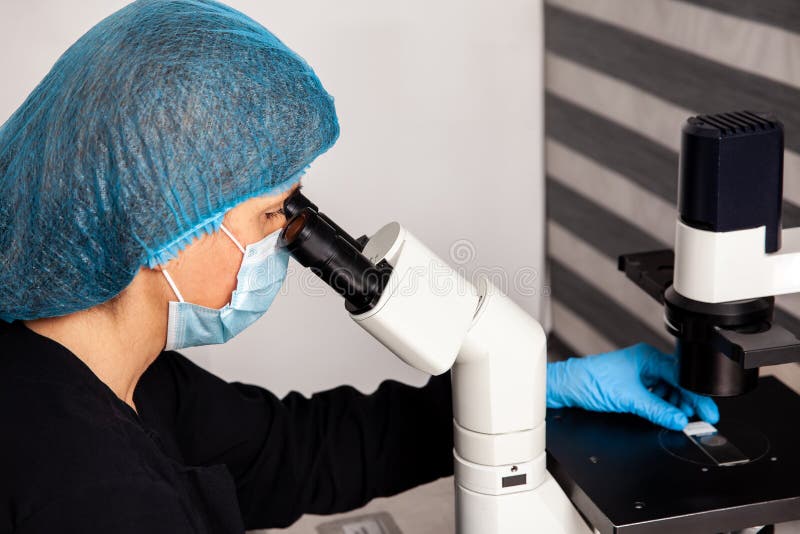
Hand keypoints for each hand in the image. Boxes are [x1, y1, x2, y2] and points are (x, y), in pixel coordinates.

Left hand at [546, 343, 718, 430]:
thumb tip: (679, 420)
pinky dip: (662, 407)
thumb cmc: (590, 381)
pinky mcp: (632, 385)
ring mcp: (639, 374)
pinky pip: (655, 396)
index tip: (708, 411)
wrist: (567, 386)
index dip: (697, 395)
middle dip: (688, 402)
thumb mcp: (630, 398)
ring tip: (680, 420)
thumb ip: (657, 410)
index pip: (682, 376)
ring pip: (667, 391)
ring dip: (674, 406)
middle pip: (677, 384)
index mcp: (648, 358)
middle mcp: (645, 364)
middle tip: (698, 420)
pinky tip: (665, 416)